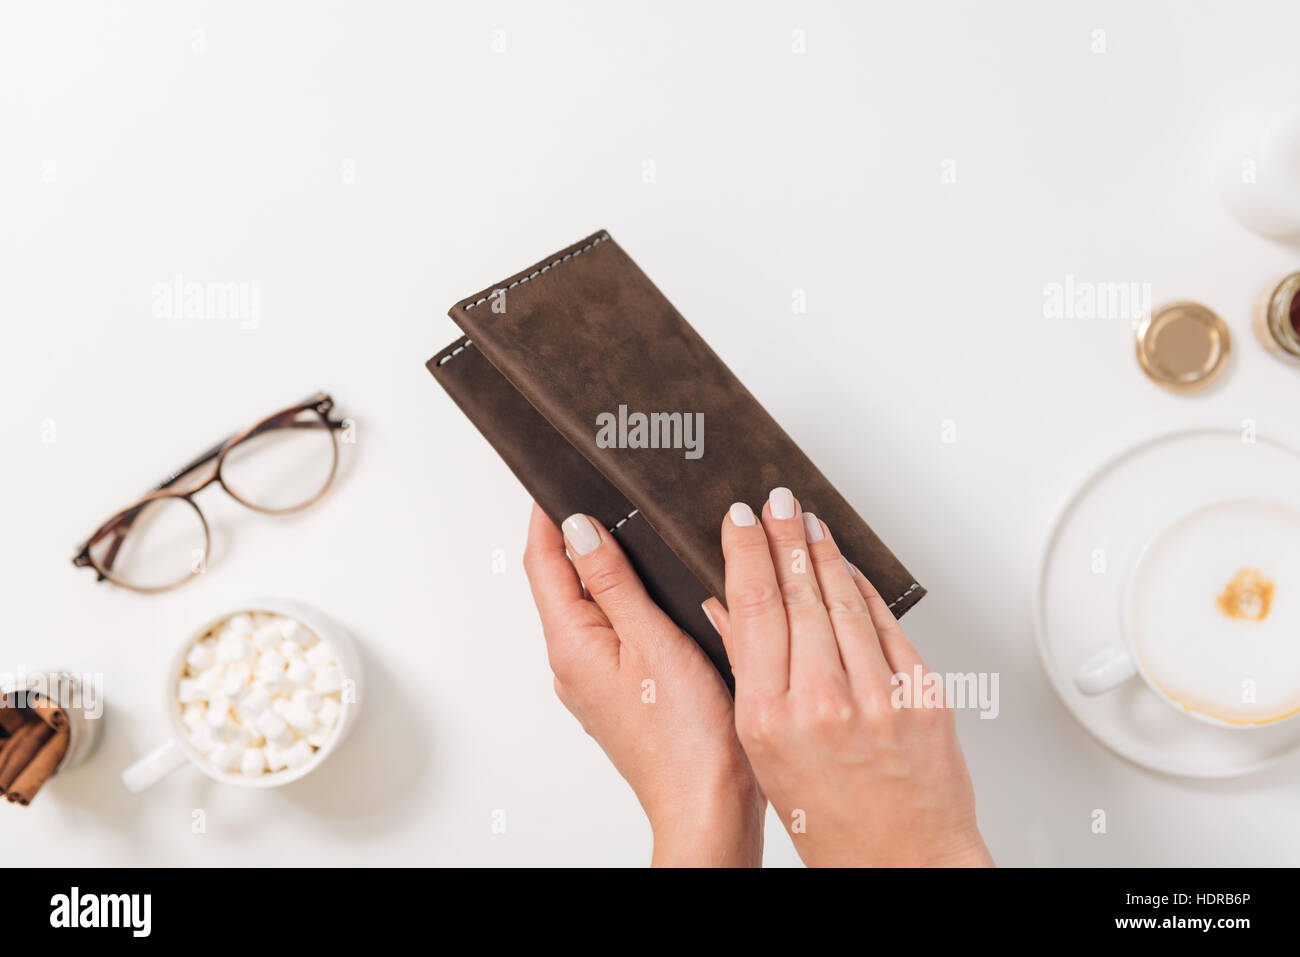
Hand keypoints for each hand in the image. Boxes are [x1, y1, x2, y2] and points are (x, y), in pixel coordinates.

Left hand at [523, 504, 764, 866]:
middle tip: (598, 491)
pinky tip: (651, 591)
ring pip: (588, 606)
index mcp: (572, 645)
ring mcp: (595, 680)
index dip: (546, 516)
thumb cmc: (687, 736)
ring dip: (602, 567)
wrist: (707, 804)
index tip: (555, 479)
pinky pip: (610, 631)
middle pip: (560, 582)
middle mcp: (573, 664)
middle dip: (575, 535)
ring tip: (629, 530)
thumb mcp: (652, 639)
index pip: (543, 563)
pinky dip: (622, 600)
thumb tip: (578, 529)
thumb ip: (612, 581)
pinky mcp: (621, 691)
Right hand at [704, 488, 992, 866]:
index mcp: (770, 718)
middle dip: (784, 537)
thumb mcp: (765, 755)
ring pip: (843, 600)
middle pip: (798, 593)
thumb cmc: (828, 823)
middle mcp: (822, 702)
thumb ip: (750, 677)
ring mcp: (877, 697)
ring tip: (808, 523)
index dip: (746, 553)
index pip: (754, 608)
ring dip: (824, 552)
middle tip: (775, 502)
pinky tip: (849, 569)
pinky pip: (886, 625)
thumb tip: (728, 613)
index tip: (739, 520)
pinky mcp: (921, 695)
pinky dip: (864, 590)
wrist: (904, 862)